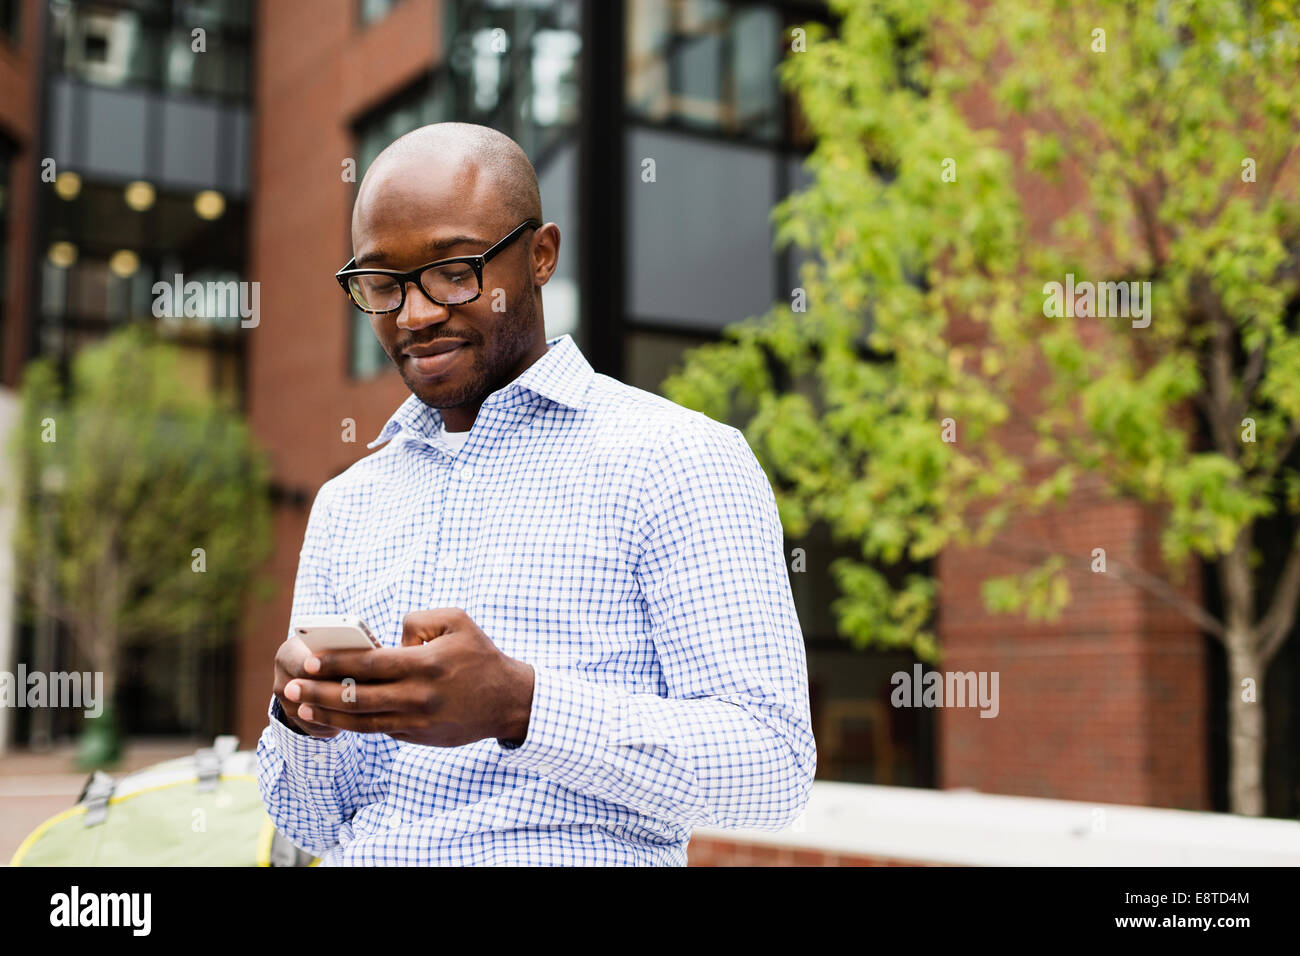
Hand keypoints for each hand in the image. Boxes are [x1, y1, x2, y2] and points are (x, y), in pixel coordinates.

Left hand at [282, 608, 534, 747]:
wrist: (509, 700)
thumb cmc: (480, 655)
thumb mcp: (457, 620)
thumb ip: (418, 620)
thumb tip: (390, 639)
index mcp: (425, 664)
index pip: (369, 665)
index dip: (335, 664)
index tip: (308, 662)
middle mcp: (418, 696)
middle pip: (357, 697)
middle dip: (319, 692)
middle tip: (290, 688)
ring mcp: (418, 721)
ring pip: (363, 721)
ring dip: (329, 715)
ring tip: (301, 708)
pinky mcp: (420, 737)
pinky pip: (380, 730)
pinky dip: (354, 725)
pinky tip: (334, 718)